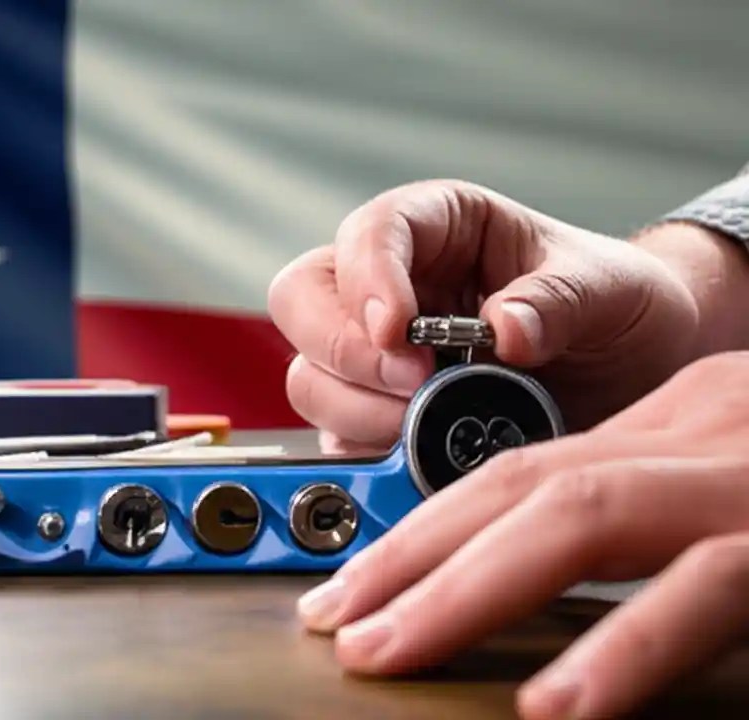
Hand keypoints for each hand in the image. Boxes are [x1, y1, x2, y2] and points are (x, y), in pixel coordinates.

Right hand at [268, 180, 700, 452]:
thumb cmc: (617, 305)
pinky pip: (339, 439)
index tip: (396, 329)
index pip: (368, 232)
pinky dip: (369, 455)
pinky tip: (422, 457)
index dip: (368, 277)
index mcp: (436, 227)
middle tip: (408, 384)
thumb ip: (557, 301)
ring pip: (310, 376)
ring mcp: (375, 356)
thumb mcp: (608, 288)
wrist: (640, 373)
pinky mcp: (378, 417)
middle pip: (301, 300)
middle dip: (342, 349)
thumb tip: (505, 330)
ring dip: (355, 409)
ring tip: (426, 428)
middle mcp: (389, 287)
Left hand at [296, 351, 748, 718]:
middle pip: (522, 484)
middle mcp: (701, 433)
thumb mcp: (736, 498)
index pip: (521, 466)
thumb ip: (651, 530)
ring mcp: (744, 480)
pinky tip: (553, 706)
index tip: (356, 584)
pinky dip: (622, 646)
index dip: (425, 528)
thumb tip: (543, 584)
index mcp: (680, 422)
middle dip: (412, 556)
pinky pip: (702, 588)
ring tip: (385, 652)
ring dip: (465, 591)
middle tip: (333, 620)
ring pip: (578, 517)